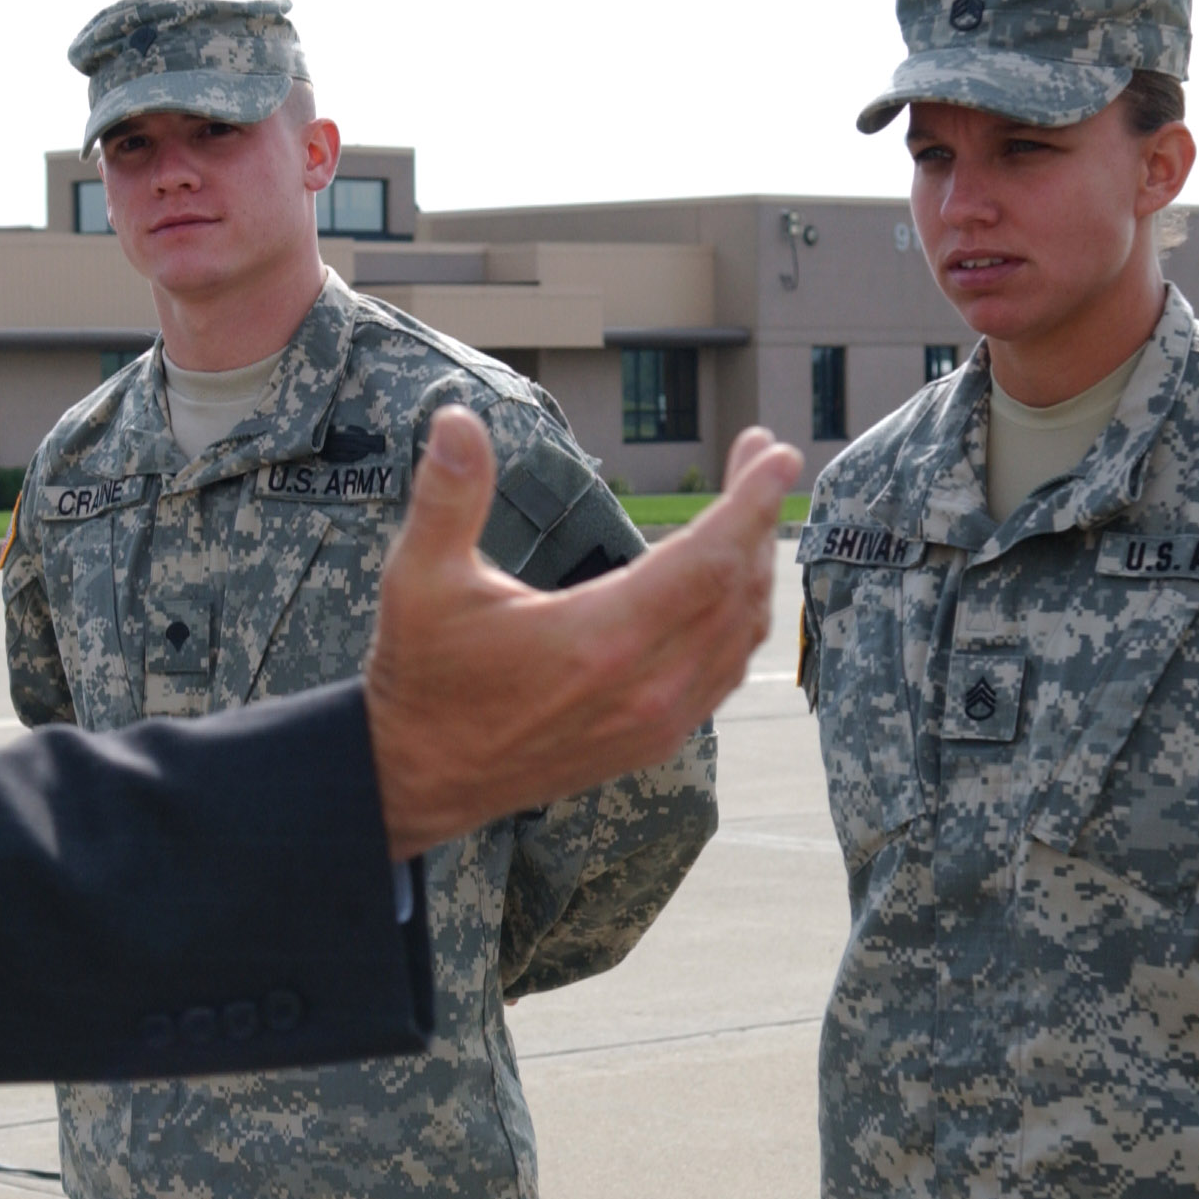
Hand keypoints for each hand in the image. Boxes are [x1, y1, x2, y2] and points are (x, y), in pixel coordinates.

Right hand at [364, 409, 800, 859]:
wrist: (419, 779)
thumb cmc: (423, 676)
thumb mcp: (421, 579)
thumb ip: (448, 495)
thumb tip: (456, 419)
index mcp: (599, 640)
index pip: (707, 561)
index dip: (750, 503)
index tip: (778, 455)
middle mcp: (645, 686)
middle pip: (738, 589)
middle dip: (758, 515)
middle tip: (761, 454)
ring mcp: (656, 721)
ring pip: (742, 633)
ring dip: (756, 565)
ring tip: (751, 509)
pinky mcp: (654, 740)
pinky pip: (725, 670)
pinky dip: (740, 618)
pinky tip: (729, 584)